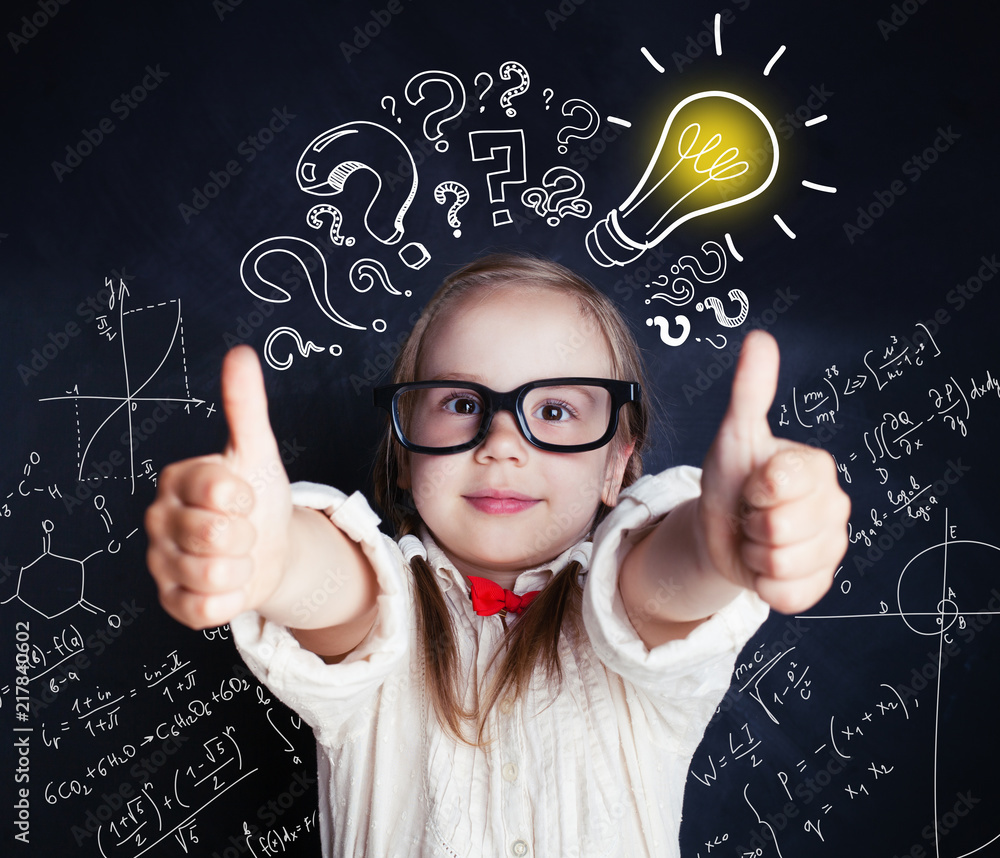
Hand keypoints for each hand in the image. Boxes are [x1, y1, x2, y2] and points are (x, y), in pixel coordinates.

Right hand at [145, 346, 292, 627]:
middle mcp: (158, 519)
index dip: (246, 498)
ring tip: (239, 555)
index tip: (245, 496)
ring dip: (242, 568)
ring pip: (214, 574)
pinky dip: (230, 599)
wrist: (267, 549)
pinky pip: (206, 609)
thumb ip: (246, 405)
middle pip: (216, 536)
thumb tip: (241, 354)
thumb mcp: (258, 451)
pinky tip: (228, 581)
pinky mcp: (171, 602)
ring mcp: (160, 562)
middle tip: (244, 529)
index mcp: (177, 479)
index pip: (219, 490)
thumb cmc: (257, 499)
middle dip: (247, 535)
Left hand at [698, 331, 849, 613]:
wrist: (720, 529)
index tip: (752, 484)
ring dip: (754, 555)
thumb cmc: (731, 479)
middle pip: (779, 530)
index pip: (779, 485)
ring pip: (782, 565)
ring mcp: (831, 547)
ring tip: (754, 537)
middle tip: (750, 513)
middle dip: (750, 524)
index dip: (752, 488)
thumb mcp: (734, 436)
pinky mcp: (819, 585)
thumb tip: (760, 338)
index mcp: (816, 467)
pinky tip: (764, 565)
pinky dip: (764, 585)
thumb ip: (750, 391)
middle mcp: (834, 505)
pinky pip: (788, 596)